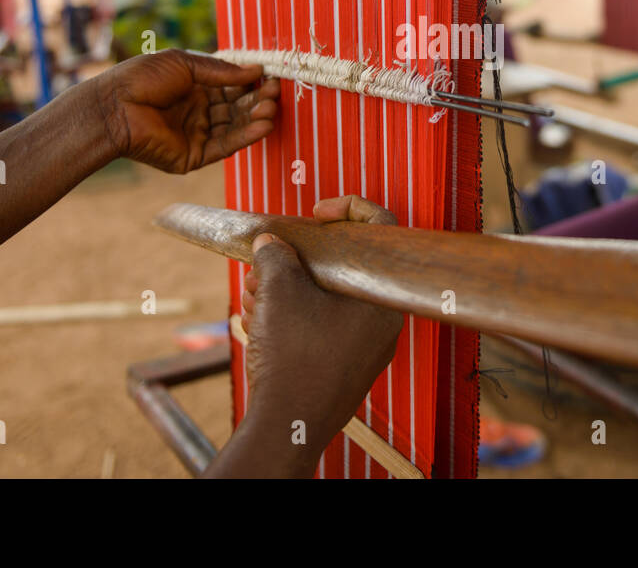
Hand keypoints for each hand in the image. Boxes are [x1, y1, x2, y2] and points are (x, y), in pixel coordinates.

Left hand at [92, 48, 278, 172]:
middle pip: (237, 107)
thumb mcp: (185, 64)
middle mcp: (199, 112)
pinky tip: (264, 125)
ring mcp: (198, 135)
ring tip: (273, 108)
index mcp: (195, 88)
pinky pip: (226, 146)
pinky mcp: (194, 156)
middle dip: (258, 100)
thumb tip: (257, 71)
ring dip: (256, 118)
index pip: (232, 87)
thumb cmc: (142, 78)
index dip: (252, 82)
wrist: (114, 106)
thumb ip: (221, 71)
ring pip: (235, 127)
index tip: (272, 76)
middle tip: (276, 92)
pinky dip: (246, 136)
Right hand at [240, 196, 403, 469]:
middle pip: (343, 264)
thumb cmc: (294, 358)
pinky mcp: (344, 365)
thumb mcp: (279, 289)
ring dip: (286, 289)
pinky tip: (261, 324)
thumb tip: (271, 244)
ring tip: (255, 299)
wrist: (286, 427)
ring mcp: (364, 345)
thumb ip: (276, 254)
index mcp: (381, 295)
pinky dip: (291, 317)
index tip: (315, 212)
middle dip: (296, 259)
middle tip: (267, 265)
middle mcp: (382, 320)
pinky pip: (320, 325)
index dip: (347, 209)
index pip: (381, 229)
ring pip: (326, 296)